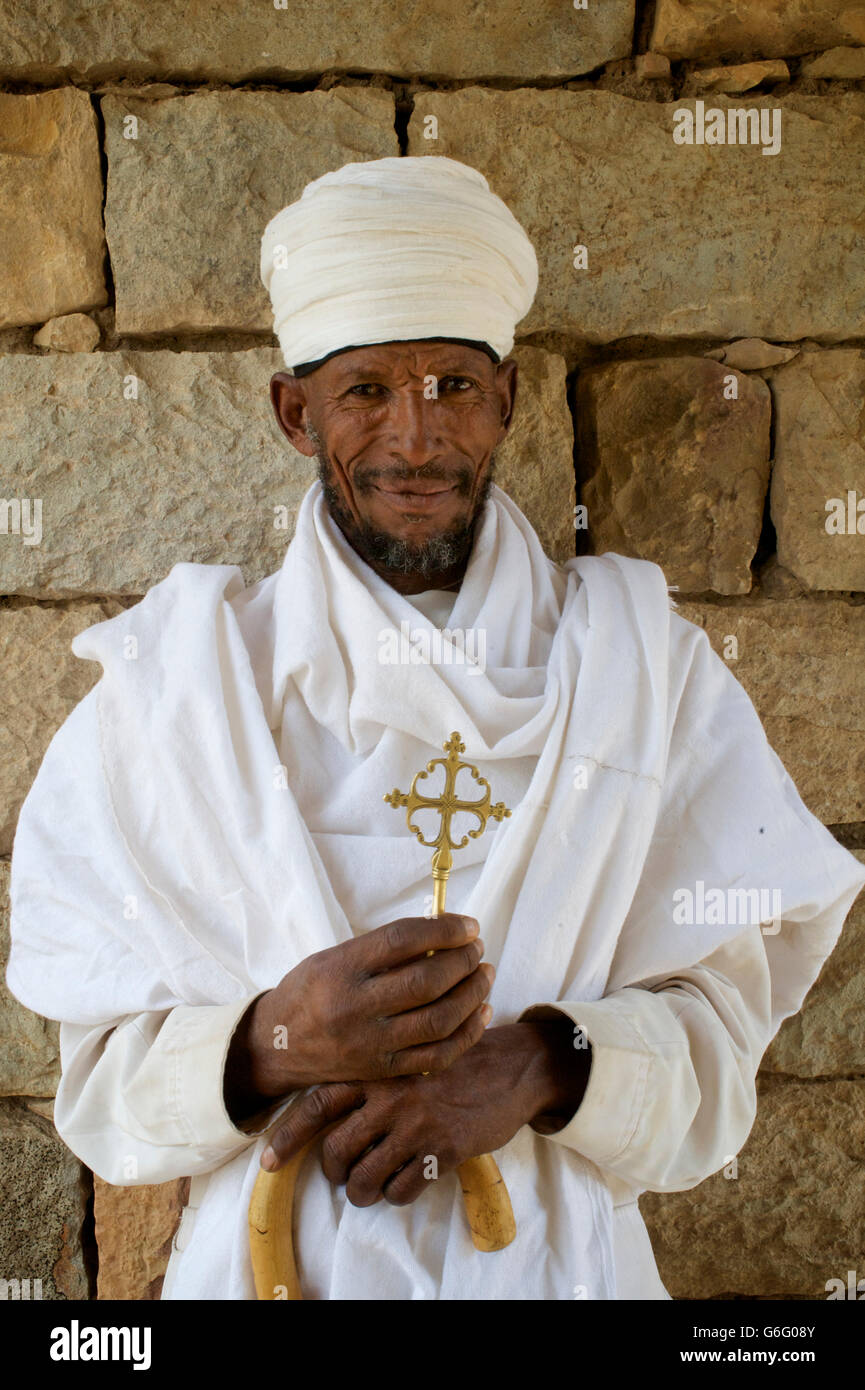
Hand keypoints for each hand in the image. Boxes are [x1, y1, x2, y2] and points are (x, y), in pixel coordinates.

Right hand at [240, 913, 494, 1100]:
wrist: (277, 1046)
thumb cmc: (311, 991)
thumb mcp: (334, 957)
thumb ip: (382, 948)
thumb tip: (442, 933)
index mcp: (341, 969)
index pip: (402, 940)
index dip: (443, 930)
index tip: (468, 926)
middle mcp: (356, 1007)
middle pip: (426, 982)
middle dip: (463, 962)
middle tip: (477, 950)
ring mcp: (371, 1044)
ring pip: (438, 1021)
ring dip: (472, 995)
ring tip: (484, 976)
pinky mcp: (383, 1070)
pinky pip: (437, 1056)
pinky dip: (468, 1034)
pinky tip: (481, 1013)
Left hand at [260, 1021, 591, 1207]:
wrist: (510, 1066)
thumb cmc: (451, 1063)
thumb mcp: (406, 1056)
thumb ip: (371, 1075)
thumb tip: (324, 1110)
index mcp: (376, 1070)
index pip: (316, 1105)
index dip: (287, 1136)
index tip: (268, 1161)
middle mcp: (390, 1096)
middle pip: (334, 1151)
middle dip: (332, 1171)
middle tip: (343, 1173)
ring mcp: (416, 1124)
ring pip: (363, 1180)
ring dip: (361, 1191)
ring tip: (370, 1186)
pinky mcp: (442, 1150)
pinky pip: (400, 1191)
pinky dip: (395, 1195)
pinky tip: (405, 1181)